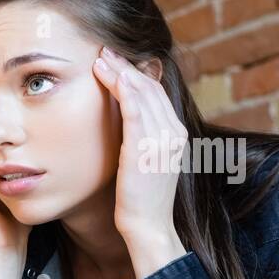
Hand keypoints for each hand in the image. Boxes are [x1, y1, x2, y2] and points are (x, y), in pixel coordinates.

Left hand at [92, 46, 184, 245]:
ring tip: (101, 58)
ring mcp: (163, 139)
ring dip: (121, 72)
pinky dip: (123, 88)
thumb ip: (141, 143)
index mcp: (176, 135)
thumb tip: (125, 127)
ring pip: (143, 93)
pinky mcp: (146, 147)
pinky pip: (135, 108)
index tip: (116, 63)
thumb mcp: (145, 165)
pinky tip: (109, 75)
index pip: (157, 95)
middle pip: (151, 88)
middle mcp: (174, 133)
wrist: (147, 227)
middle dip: (127, 67)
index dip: (136, 76)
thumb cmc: (140, 202)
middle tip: (106, 51)